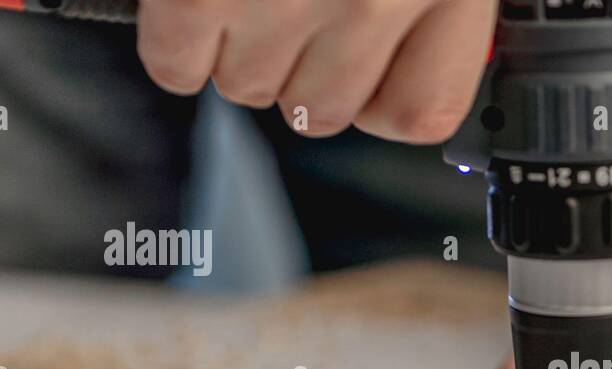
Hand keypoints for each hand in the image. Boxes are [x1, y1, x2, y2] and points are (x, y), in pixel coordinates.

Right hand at [135, 0, 496, 140]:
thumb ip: (437, 6)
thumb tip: (419, 74)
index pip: (421, 114)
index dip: (384, 102)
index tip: (371, 74)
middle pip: (327, 110)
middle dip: (305, 66)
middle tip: (294, 2)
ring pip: (251, 89)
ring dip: (240, 45)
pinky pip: (177, 67)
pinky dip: (175, 44)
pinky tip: (192, 8)